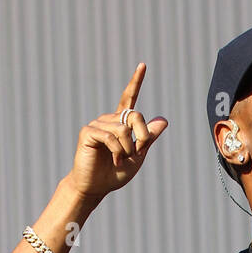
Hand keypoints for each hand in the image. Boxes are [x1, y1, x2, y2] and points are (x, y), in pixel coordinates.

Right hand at [67, 64, 167, 199]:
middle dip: (142, 137)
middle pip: (135, 116)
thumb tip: (163, 120)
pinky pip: (110, 137)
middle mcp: (109, 120)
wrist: (97, 187)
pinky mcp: (88, 132)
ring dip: (128, 149)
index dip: (136, 82)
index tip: (143, 65)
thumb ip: (148, 138)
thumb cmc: (115, 173)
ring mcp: (97, 124)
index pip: (129, 98)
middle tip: (136, 154)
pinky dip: (118, 151)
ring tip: (120, 160)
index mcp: (120, 123)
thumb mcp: (138, 156)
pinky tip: (114, 159)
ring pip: (123, 129)